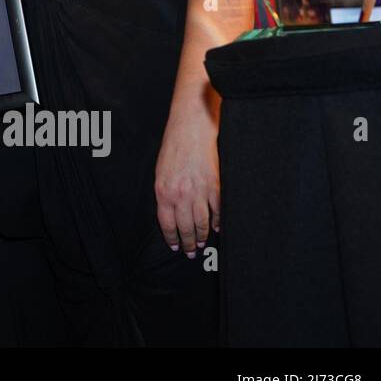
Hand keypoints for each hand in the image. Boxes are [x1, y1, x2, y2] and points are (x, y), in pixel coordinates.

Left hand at [154, 106, 219, 257]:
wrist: (192, 128)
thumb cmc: (174, 146)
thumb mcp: (161, 171)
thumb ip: (166, 193)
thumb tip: (171, 212)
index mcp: (164, 191)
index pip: (167, 224)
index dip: (172, 238)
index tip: (175, 247)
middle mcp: (181, 195)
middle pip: (185, 227)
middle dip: (188, 242)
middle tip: (190, 252)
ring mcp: (200, 192)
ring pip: (202, 223)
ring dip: (202, 236)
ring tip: (202, 243)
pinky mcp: (216, 187)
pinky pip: (218, 211)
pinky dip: (218, 222)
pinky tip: (217, 228)